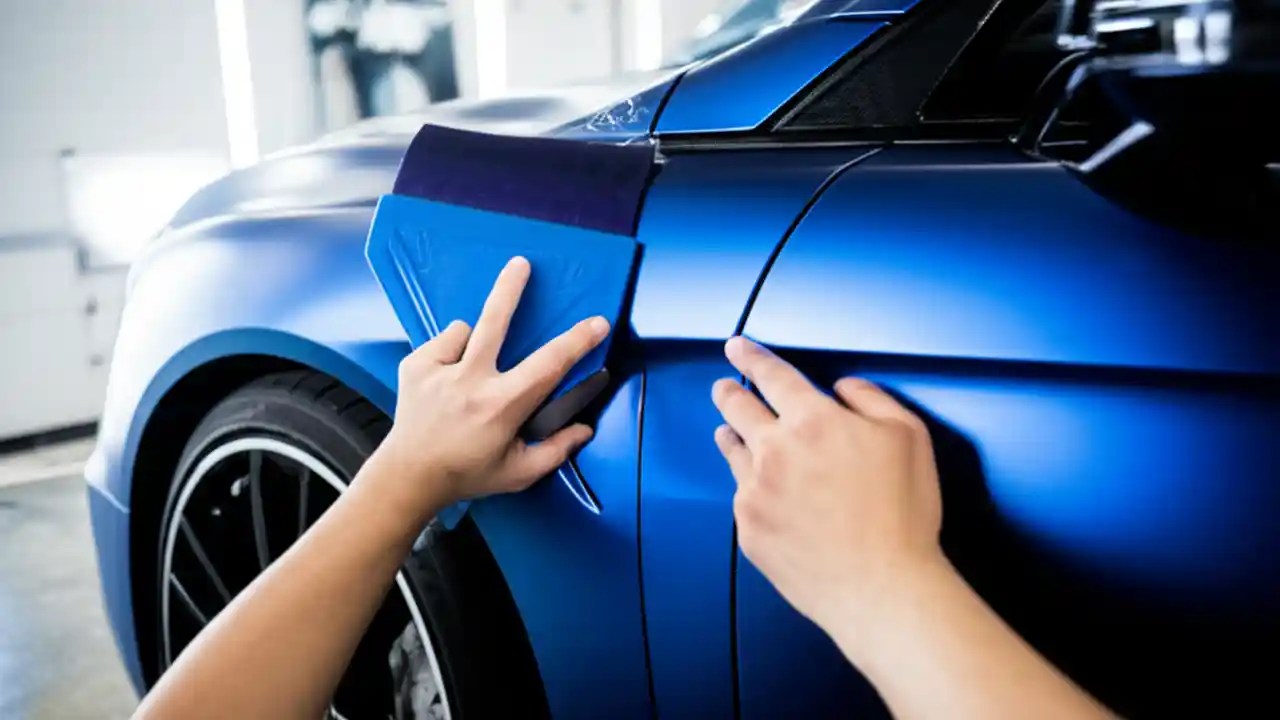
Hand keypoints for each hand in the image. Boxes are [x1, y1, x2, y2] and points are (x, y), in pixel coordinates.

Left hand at [371, 256, 609, 519]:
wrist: (408, 476)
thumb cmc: (468, 474)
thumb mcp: (519, 473)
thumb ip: (556, 450)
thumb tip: (585, 429)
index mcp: (502, 406)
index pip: (549, 366)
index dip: (577, 341)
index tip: (597, 322)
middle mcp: (471, 382)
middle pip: (495, 322)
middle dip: (511, 289)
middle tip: (522, 263)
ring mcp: (440, 370)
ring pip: (467, 329)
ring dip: (476, 342)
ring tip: (470, 371)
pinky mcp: (415, 365)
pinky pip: (445, 341)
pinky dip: (451, 352)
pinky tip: (448, 378)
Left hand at [711, 337, 943, 638]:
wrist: (882, 588)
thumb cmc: (902, 515)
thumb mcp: (909, 437)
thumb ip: (872, 399)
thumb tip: (844, 389)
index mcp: (813, 422)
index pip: (771, 375)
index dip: (751, 357)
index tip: (737, 347)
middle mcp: (774, 452)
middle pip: (736, 408)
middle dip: (729, 392)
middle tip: (726, 387)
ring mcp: (755, 493)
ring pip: (732, 453)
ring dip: (732, 437)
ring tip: (732, 433)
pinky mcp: (749, 530)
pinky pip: (743, 499)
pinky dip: (751, 489)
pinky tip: (766, 495)